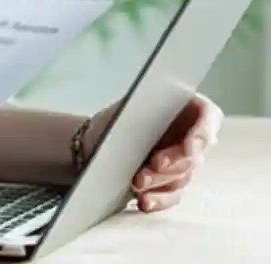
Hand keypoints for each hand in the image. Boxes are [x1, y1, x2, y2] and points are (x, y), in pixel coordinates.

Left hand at [92, 93, 222, 212]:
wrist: (99, 139)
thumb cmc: (119, 117)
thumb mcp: (130, 106)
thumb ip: (146, 109)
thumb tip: (148, 114)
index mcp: (190, 109)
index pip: (209, 118)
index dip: (202, 133)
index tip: (189, 148)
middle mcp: (192, 138)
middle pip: (193, 154)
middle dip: (174, 162)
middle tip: (156, 164)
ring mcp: (183, 164)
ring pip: (181, 177)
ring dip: (160, 181)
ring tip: (138, 182)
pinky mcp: (170, 184)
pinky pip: (171, 196)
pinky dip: (158, 200)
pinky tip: (145, 201)